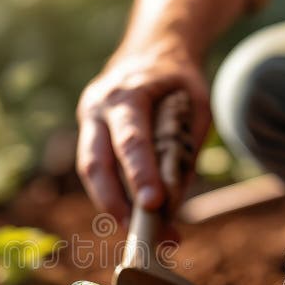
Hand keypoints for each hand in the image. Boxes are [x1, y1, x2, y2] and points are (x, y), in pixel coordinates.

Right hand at [76, 49, 210, 224]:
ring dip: (112, 205)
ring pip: (91, 171)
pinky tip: (133, 214)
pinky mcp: (88, 133)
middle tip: (139, 234)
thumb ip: (184, 151)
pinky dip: (113, 194)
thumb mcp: (196, 108)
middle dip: (115, 202)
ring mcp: (88, 119)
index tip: (154, 206)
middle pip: (96, 162)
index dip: (140, 175)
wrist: (151, 50)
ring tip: (142, 233)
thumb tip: (171, 206)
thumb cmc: (178, 82)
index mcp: (128, 92)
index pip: (131, 140)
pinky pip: (97, 170)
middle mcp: (99, 105)